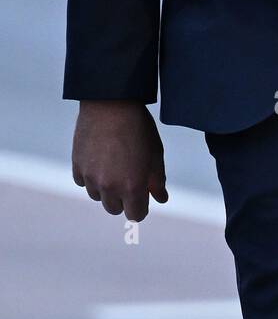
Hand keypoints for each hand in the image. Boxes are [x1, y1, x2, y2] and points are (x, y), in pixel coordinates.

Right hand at [71, 101, 168, 220]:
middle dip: (123, 198)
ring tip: (114, 163)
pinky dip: (91, 176)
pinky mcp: (77, 167)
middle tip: (128, 176)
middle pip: (114, 209)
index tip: (142, 197)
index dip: (141, 207)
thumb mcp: (155, 153)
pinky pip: (83, 182)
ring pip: (98, 196)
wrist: (110, 103)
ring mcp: (91, 178)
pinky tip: (99, 158)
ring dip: (105, 188)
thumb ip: (157, 180)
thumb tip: (160, 199)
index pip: (136, 215)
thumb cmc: (138, 127)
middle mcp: (110, 186)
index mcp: (132, 186)